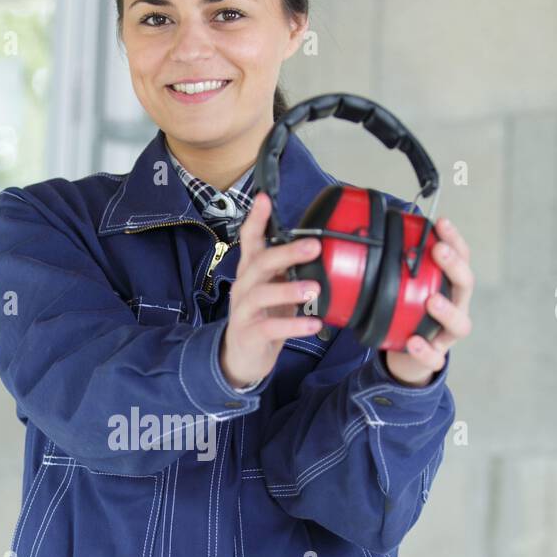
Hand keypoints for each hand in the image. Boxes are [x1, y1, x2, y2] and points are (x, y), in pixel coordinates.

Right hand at [220, 191, 324, 388]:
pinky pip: (270, 328)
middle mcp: (244, 287)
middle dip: (285, 253)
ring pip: (261, 294)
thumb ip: (287, 268)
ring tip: (314, 289)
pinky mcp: (249, 334)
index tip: (264, 198)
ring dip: (289, 290)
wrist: (242, 358)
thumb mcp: (274, 288)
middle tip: (313, 246)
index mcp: (252, 272)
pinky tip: (313, 324)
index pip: (250, 240)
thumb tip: (315, 244)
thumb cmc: (264, 318)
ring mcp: (244, 311)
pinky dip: (293, 325)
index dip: (256, 220)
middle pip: (259, 263)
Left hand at [383, 217, 474, 384]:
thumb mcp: (405, 287)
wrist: (409, 354)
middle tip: (439, 251)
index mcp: (450, 286)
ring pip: (460, 323)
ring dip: (447, 311)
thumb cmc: (410, 314)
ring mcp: (447, 334)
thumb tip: (368, 235)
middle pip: (465, 285)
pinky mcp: (434, 357)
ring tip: (432, 301)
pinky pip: (434, 357)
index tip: (442, 222)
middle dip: (454, 266)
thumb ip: (395, 267)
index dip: (454, 240)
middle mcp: (456, 307)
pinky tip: (414, 341)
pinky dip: (426, 350)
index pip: (460, 258)